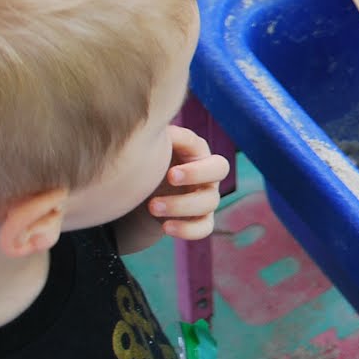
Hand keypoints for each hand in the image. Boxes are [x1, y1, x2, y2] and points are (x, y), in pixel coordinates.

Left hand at [147, 124, 230, 240]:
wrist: (138, 197)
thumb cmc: (148, 167)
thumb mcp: (152, 151)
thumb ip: (158, 137)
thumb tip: (158, 128)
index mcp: (198, 154)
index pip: (205, 148)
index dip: (195, 164)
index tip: (169, 172)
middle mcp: (207, 174)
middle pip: (220, 169)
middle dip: (197, 174)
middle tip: (170, 177)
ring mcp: (205, 199)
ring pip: (209, 202)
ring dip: (181, 205)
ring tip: (152, 206)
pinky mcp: (199, 221)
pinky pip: (204, 228)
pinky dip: (188, 230)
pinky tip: (165, 227)